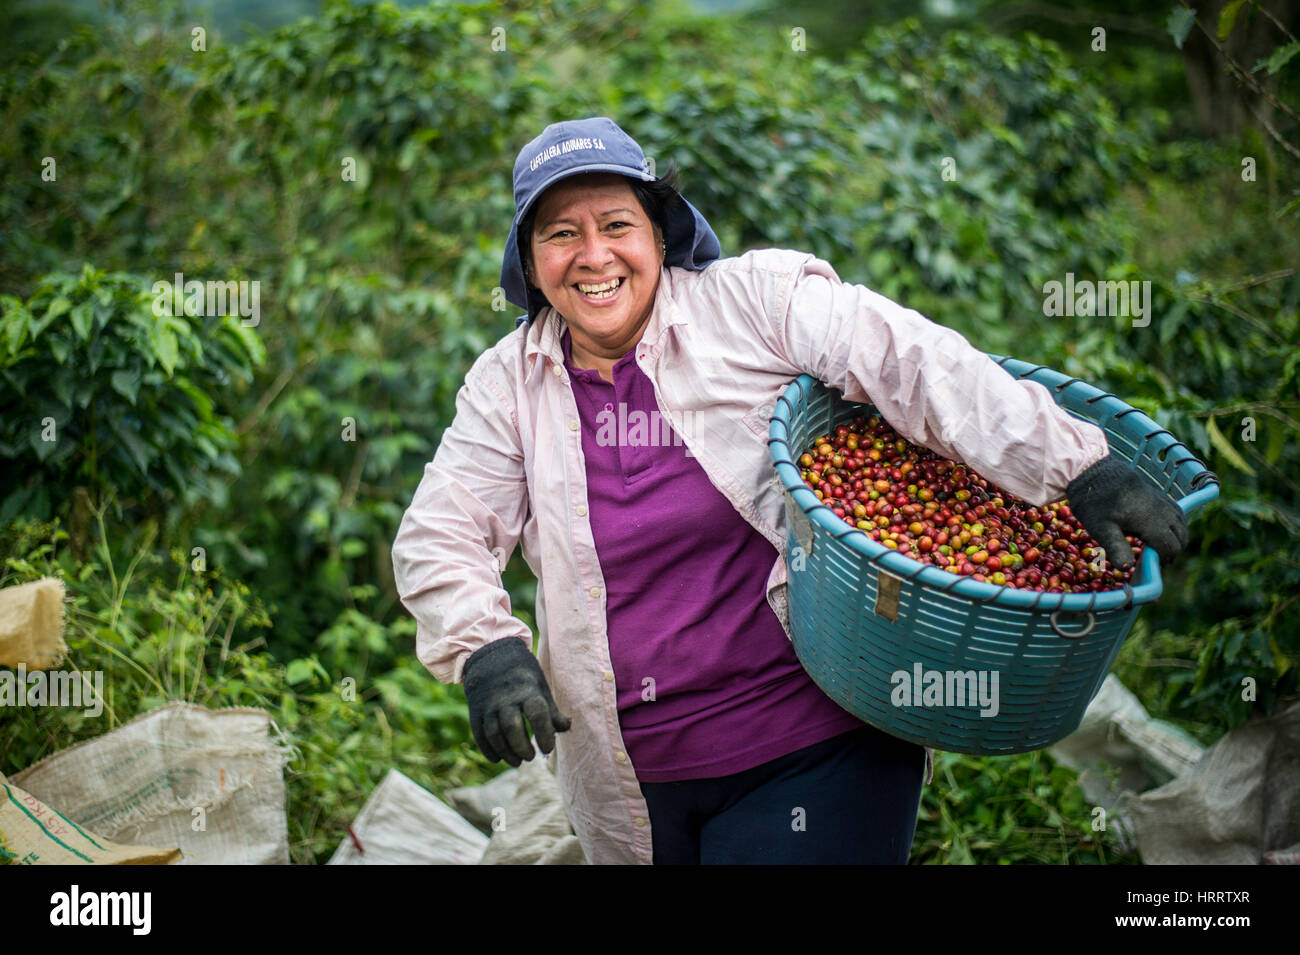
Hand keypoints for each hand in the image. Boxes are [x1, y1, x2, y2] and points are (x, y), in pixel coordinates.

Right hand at [462, 637, 571, 765]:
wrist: (490, 656)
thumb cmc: (522, 675)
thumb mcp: (540, 685)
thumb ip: (551, 709)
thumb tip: (566, 728)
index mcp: (527, 690)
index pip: (537, 714)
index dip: (544, 734)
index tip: (547, 748)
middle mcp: (506, 698)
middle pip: (512, 727)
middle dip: (522, 747)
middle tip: (531, 756)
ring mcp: (489, 705)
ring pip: (494, 734)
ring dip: (506, 753)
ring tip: (518, 761)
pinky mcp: (475, 712)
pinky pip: (480, 735)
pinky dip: (489, 750)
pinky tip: (498, 758)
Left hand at [1066, 453, 1188, 567]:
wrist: (1094, 471)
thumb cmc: (1095, 502)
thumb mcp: (1101, 528)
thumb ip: (1116, 548)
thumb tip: (1127, 568)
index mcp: (1152, 522)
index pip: (1171, 548)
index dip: (1164, 561)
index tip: (1150, 566)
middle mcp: (1163, 512)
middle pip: (1181, 538)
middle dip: (1172, 551)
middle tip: (1154, 558)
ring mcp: (1163, 501)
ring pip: (1182, 524)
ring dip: (1175, 538)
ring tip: (1157, 546)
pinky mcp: (1159, 494)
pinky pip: (1177, 512)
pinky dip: (1175, 524)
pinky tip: (1161, 528)